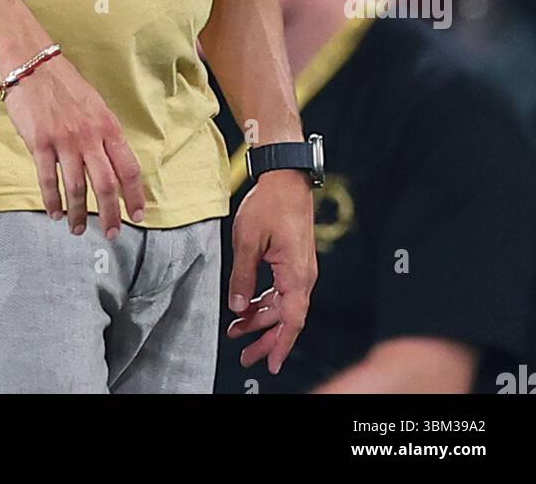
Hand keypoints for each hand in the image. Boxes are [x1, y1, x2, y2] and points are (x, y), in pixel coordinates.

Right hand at [2, 54, 145, 238]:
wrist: (34, 66)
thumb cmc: (65, 86)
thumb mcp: (96, 106)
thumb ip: (105, 135)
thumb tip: (115, 165)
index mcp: (108, 126)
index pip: (129, 167)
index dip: (136, 195)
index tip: (138, 215)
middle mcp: (90, 136)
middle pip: (106, 184)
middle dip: (111, 214)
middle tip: (111, 233)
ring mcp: (64, 140)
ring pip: (77, 187)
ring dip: (79, 214)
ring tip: (78, 229)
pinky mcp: (40, 143)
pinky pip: (49, 180)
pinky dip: (53, 201)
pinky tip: (56, 213)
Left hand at [226, 169, 317, 375]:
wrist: (285, 178)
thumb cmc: (271, 203)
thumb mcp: (247, 240)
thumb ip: (242, 276)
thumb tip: (238, 306)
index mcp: (296, 273)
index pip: (292, 319)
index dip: (280, 344)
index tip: (270, 363)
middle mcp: (303, 275)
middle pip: (287, 318)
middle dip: (266, 339)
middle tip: (246, 355)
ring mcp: (300, 268)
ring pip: (282, 305)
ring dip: (261, 320)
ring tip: (237, 331)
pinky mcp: (293, 261)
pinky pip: (281, 290)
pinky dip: (264, 302)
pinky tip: (247, 306)